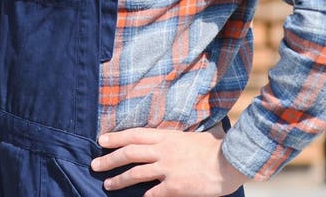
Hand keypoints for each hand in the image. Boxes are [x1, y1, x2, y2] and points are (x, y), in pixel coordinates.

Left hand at [91, 127, 246, 196]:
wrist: (231, 161)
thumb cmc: (214, 149)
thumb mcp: (189, 136)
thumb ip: (172, 140)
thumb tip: (162, 142)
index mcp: (166, 137)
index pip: (134, 135)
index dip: (115, 137)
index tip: (101, 140)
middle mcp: (163, 151)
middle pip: (129, 153)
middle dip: (109, 159)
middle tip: (95, 164)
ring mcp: (168, 169)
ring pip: (135, 173)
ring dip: (118, 179)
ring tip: (107, 184)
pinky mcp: (175, 187)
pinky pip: (152, 194)